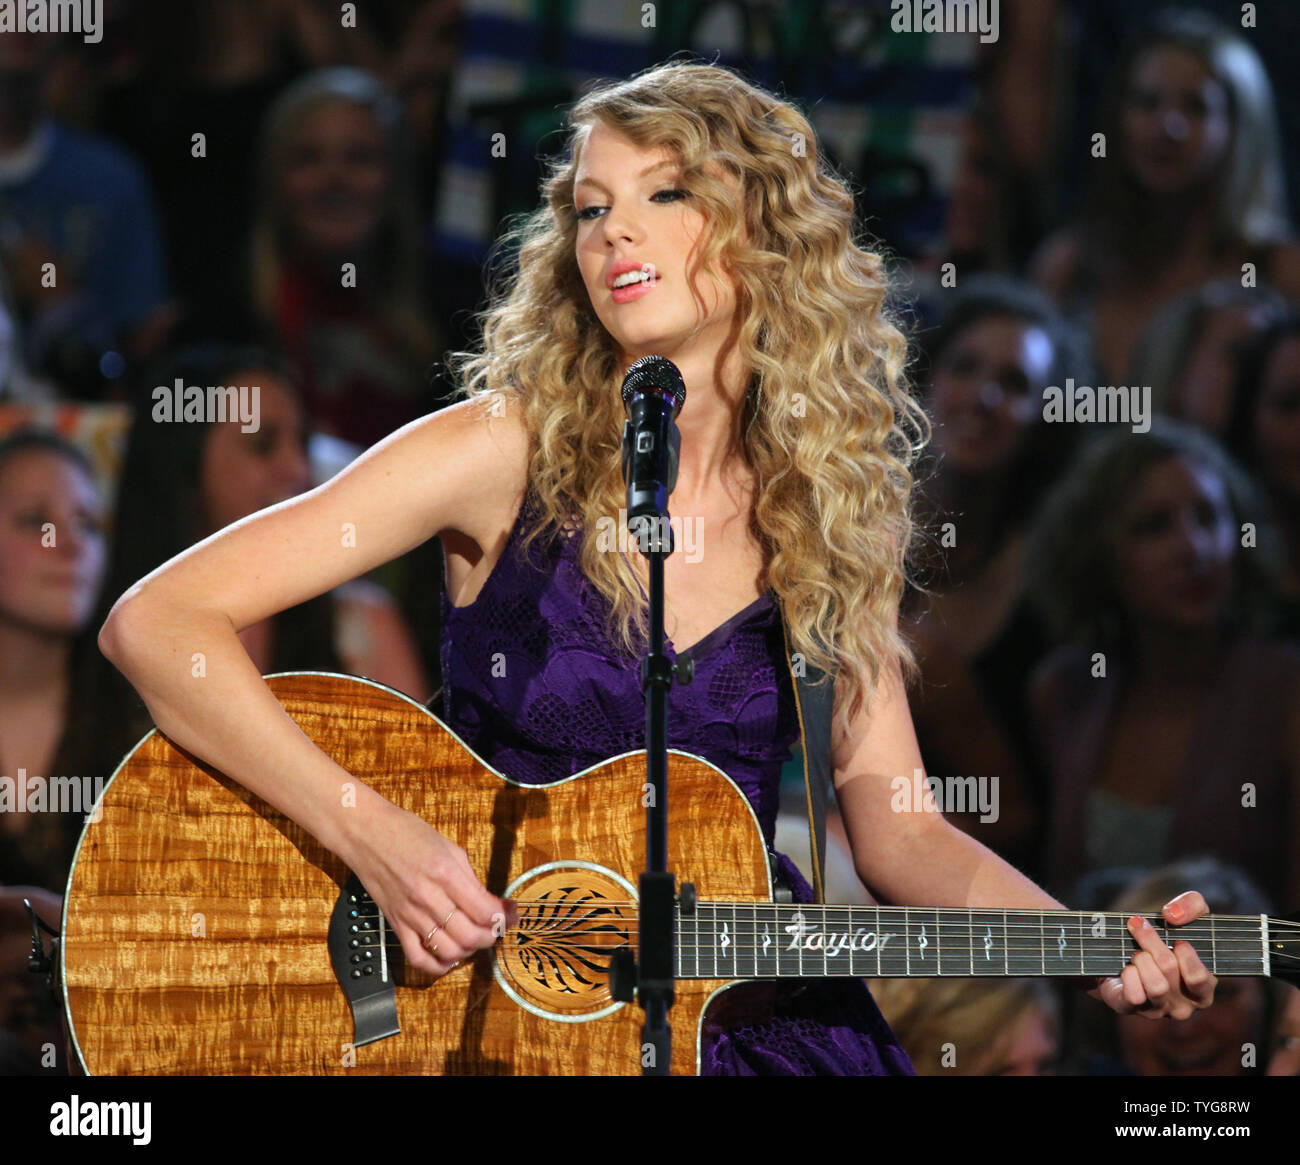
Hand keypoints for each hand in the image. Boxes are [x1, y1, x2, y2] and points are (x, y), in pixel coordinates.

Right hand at [342, 800, 513, 978]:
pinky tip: (449, 956)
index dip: (504, 917)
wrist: (366, 834)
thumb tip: (491, 903)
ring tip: (473, 939)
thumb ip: (470, 879)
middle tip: (496, 928)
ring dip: (468, 951)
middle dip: (491, 936)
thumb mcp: (449, 847)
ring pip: (448, 951)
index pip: (484, 910)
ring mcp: (410, 914)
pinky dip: (437, 965)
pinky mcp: (395, 924)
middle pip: (470, 935)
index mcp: (446, 873)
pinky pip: (417, 958)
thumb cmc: (406, 833)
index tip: (511, 914)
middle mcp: (428, 897)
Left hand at [1092, 891, 1216, 1018]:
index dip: (1186, 954)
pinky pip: (1134, 995)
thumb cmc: (1166, 936)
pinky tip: (1127, 967)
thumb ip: (1191, 905)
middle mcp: (1184, 1006)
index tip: (1176, 939)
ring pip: (1154, 985)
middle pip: (1169, 969)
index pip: (1199, 977)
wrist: (1124, 948)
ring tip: (1137, 952)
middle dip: (1151, 942)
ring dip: (1140, 958)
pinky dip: (1128, 975)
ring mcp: (1158, 1010)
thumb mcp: (1186, 913)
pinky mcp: (1131, 1009)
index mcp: (1203, 988)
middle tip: (1140, 928)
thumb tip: (1173, 915)